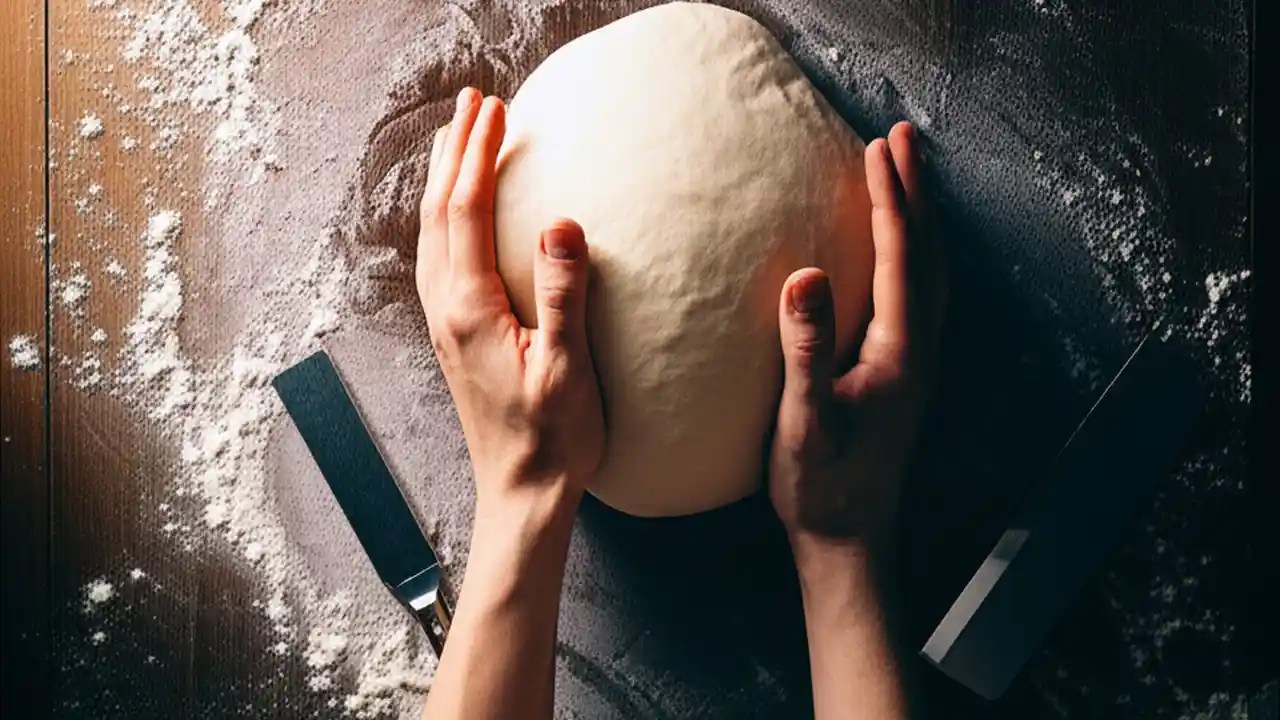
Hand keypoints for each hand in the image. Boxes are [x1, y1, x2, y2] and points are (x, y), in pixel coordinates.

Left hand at [417, 87, 604, 502]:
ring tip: (462, 138)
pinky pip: (437, 256)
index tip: (495, 108)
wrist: (520, 496)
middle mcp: (446, 309)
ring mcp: (444, 323)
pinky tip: (460, 213)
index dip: (479, 154)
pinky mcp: (454, 335)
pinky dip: (446, 215)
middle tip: (475, 102)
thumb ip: (562, 294)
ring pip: (432, 232)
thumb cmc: (552, 440)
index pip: (468, 211)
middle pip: (439, 211)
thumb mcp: (568, 368)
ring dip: (445, 179)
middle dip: (455, 150)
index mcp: (470, 309)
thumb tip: (562, 222)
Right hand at [769, 121, 945, 555]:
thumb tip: (805, 275)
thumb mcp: (804, 419)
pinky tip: (899, 249)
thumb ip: (806, 349)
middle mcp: (919, 350)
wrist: (848, 539)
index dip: (889, 200)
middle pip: (926, 253)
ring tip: (906, 175)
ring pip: (931, 271)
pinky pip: (921, 293)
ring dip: (919, 217)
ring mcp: (917, 361)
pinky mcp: (905, 372)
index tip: (876, 150)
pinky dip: (914, 252)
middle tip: (901, 137)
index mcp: (899, 352)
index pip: (899, 258)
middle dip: (914, 191)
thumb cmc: (820, 485)